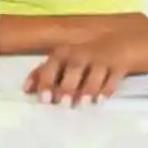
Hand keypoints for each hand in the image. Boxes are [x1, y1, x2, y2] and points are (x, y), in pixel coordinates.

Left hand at [23, 33, 137, 106]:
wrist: (121, 44)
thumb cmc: (86, 56)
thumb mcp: (65, 61)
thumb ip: (46, 74)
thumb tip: (26, 90)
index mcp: (66, 52)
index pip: (53, 63)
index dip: (46, 79)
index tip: (42, 97)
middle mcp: (83, 53)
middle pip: (74, 67)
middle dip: (67, 85)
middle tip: (62, 103)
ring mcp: (102, 58)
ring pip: (94, 72)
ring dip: (88, 88)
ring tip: (82, 104)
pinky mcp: (119, 65)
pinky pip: (114, 77)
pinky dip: (107, 88)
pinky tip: (101, 100)